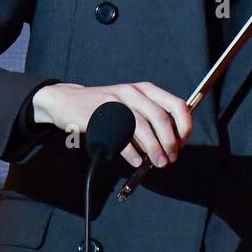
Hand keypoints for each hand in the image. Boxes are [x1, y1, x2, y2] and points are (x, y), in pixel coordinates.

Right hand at [32, 82, 192, 168]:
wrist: (67, 100)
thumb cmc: (106, 106)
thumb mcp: (132, 103)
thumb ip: (151, 118)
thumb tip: (172, 143)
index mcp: (145, 89)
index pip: (176, 104)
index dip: (184, 125)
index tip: (183, 143)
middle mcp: (132, 92)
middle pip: (160, 117)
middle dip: (169, 141)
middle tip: (171, 158)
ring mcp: (115, 103)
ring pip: (141, 127)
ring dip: (153, 148)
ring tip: (158, 162)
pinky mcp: (99, 116)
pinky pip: (119, 137)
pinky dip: (131, 152)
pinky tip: (137, 161)